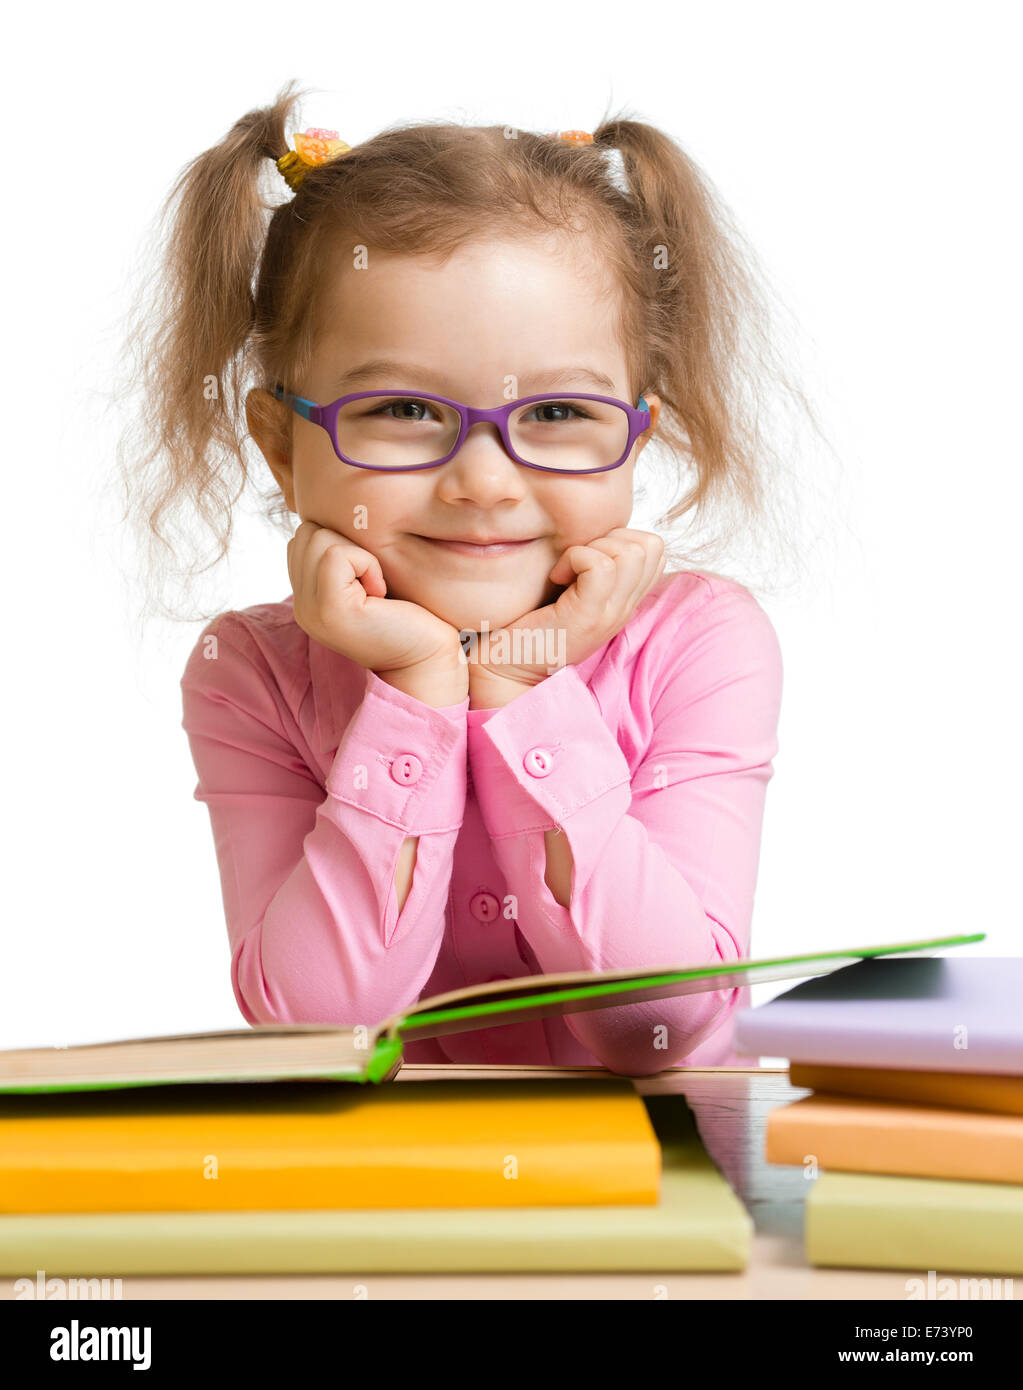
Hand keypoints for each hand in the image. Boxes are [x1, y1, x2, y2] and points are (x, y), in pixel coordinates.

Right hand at [287, 521, 461, 673]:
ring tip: (377, 591)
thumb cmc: (412, 614)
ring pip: (318, 537)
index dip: (344, 542)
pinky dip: (366, 564)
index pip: (305, 534)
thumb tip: (339, 507)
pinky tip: (380, 594)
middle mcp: (300, 605)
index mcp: (307, 596)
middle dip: (348, 544)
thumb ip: (345, 553)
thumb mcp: (369, 576)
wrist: (430, 658)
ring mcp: (309, 610)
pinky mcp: (328, 610)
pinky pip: (336, 554)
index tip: (370, 578)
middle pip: (308, 530)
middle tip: (375, 585)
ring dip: (360, 554)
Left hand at [467, 527, 666, 688]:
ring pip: (630, 553)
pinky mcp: (587, 616)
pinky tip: (555, 577)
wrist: (506, 666)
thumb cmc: (528, 623)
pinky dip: (575, 558)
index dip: (623, 537)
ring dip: (592, 548)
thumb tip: (594, 529)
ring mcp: (610, 614)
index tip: (587, 556)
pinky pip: (600, 566)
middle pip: (651, 545)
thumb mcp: (571, 589)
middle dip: (610, 538)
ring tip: (565, 571)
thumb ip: (591, 566)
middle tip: (577, 561)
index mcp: (625, 600)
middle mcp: (625, 608)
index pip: (655, 549)